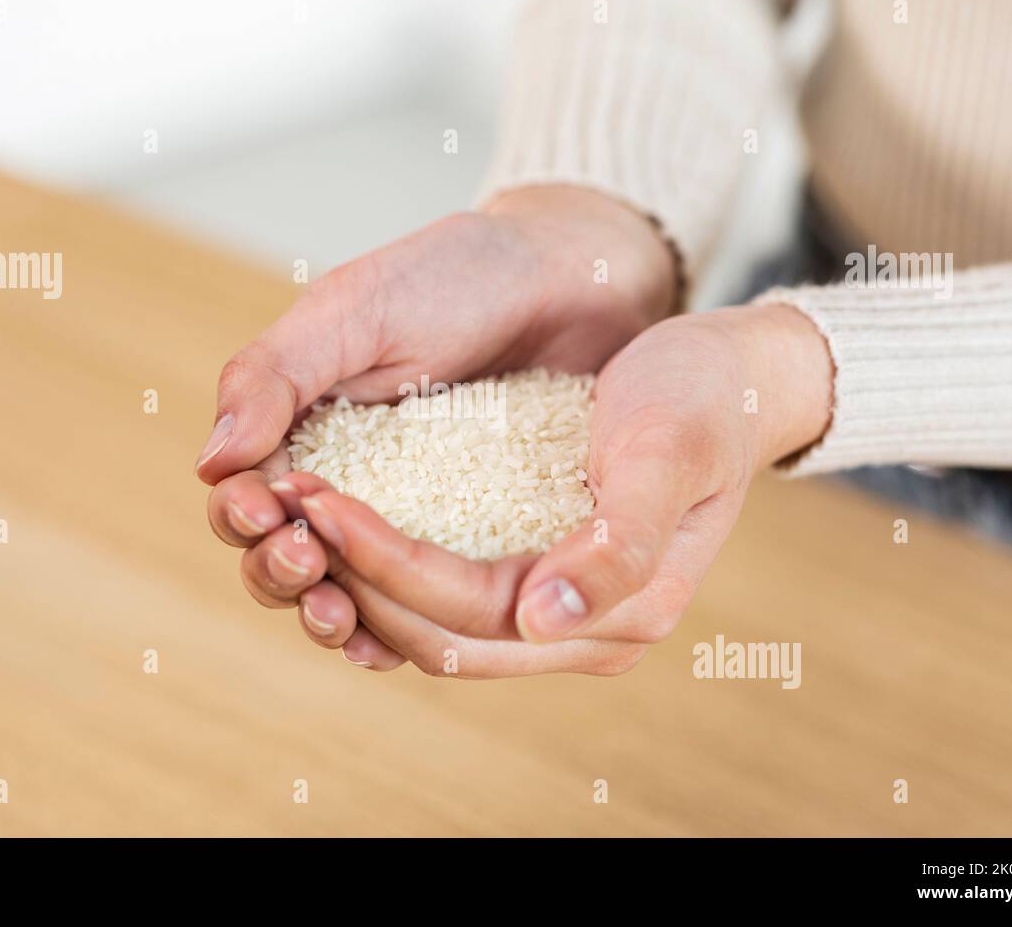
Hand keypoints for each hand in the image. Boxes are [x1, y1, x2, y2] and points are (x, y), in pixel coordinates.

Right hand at [198, 186, 677, 659]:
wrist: (570, 279)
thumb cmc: (455, 277)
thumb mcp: (354, 311)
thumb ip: (275, 376)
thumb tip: (211, 461)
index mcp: (300, 429)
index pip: (247, 494)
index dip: (245, 515)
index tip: (267, 511)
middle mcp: (345, 482)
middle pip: (283, 558)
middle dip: (281, 572)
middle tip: (306, 560)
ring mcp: (406, 518)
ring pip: (346, 592)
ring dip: (330, 614)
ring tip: (343, 615)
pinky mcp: (468, 540)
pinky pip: (423, 600)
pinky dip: (400, 629)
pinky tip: (397, 644)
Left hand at [269, 303, 831, 676]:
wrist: (725, 376)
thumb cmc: (701, 397)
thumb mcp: (670, 450)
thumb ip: (619, 544)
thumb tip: (542, 619)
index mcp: (622, 611)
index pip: (472, 613)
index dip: (387, 563)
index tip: (320, 499)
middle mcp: (582, 630)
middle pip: (437, 635)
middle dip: (352, 578)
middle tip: (286, 506)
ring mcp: (555, 609)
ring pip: (428, 625)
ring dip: (355, 577)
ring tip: (298, 510)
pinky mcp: (529, 572)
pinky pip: (439, 592)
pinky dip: (383, 561)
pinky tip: (339, 514)